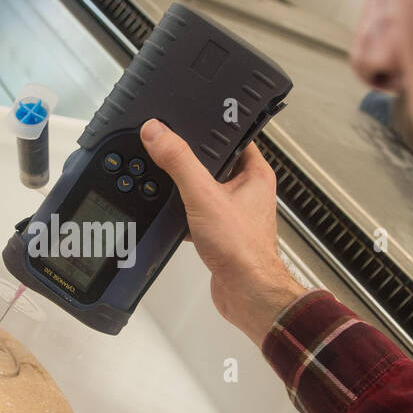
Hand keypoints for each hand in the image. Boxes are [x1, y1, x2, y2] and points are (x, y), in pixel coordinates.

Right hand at [140, 118, 304, 346]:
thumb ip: (179, 162)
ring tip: (168, 181)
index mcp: (255, 173)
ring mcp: (236, 213)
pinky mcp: (223, 233)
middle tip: (170, 149)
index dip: (212, 128)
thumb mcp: (204, 195)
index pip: (235, 137)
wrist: (246, 293)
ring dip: (187, 190)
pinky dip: (184, 215)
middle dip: (192, 160)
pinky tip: (172, 216)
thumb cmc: (242, 249)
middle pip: (215, 163)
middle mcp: (248, 191)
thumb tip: (157, 133)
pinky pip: (199, 215)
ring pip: (205, 190)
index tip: (190, 119)